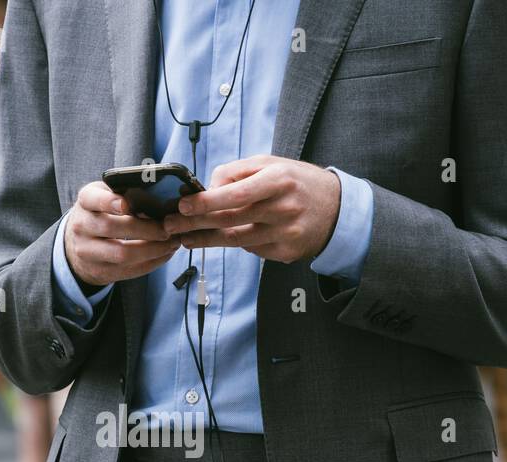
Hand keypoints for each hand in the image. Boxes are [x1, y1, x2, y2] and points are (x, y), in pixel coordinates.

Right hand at [63, 181, 181, 286]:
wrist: (78, 243)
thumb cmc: (101, 212)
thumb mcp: (105, 195)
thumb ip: (124, 192)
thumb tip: (159, 198)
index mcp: (85, 201)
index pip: (92, 199)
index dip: (109, 202)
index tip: (126, 205)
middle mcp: (81, 226)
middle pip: (111, 228)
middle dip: (145, 229)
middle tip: (167, 228)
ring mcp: (88, 252)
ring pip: (122, 254)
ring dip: (152, 249)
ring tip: (171, 243)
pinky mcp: (99, 271)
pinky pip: (129, 270)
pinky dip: (152, 262)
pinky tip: (164, 254)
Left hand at [163, 155, 340, 263]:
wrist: (336, 209)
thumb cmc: (296, 182)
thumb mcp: (270, 164)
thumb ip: (237, 171)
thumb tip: (206, 188)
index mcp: (278, 180)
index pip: (234, 194)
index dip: (205, 202)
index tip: (181, 205)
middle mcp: (283, 208)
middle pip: (230, 220)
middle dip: (195, 224)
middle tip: (170, 226)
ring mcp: (286, 234)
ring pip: (236, 240)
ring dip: (206, 240)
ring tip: (184, 238)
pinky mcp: (286, 252)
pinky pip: (251, 249)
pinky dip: (236, 243)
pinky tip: (223, 238)